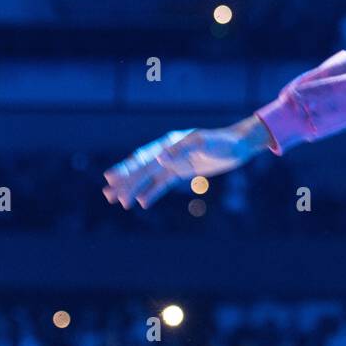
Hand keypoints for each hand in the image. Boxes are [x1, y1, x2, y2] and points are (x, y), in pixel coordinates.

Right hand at [102, 116, 273, 209]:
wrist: (239, 145)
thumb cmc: (222, 142)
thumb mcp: (203, 143)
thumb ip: (181, 150)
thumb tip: (159, 159)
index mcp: (169, 143)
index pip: (144, 158)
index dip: (127, 169)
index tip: (111, 178)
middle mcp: (168, 152)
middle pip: (142, 169)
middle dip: (124, 182)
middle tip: (107, 194)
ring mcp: (174, 162)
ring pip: (148, 178)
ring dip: (133, 189)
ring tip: (117, 201)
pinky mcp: (182, 171)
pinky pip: (162, 184)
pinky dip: (151, 193)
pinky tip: (140, 203)